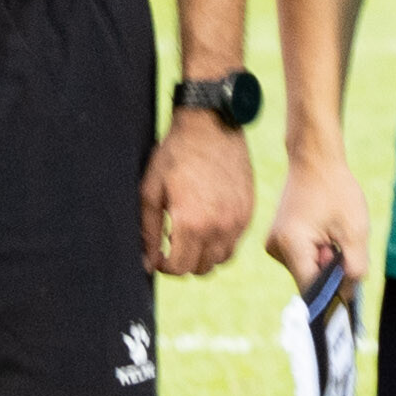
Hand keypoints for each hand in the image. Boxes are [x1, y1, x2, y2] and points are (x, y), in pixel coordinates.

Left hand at [145, 112, 252, 276]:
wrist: (212, 126)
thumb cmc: (176, 155)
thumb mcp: (151, 191)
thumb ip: (148, 230)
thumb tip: (146, 262)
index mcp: (191, 223)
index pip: (179, 268)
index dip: (164, 266)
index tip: (158, 255)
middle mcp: (219, 227)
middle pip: (201, 269)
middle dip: (183, 263)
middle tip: (172, 245)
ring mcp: (238, 220)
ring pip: (221, 259)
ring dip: (204, 255)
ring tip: (191, 235)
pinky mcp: (249, 211)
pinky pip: (235, 242)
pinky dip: (221, 242)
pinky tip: (208, 222)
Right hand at [262, 150, 373, 295]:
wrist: (315, 162)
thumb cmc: (337, 191)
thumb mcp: (355, 230)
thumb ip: (354, 267)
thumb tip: (348, 297)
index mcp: (291, 245)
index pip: (311, 288)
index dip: (333, 294)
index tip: (350, 294)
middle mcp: (275, 248)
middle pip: (309, 280)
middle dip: (331, 272)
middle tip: (342, 244)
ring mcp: (274, 245)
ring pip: (307, 270)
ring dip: (325, 261)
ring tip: (331, 232)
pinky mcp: (278, 242)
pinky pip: (302, 259)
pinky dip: (318, 253)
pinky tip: (324, 231)